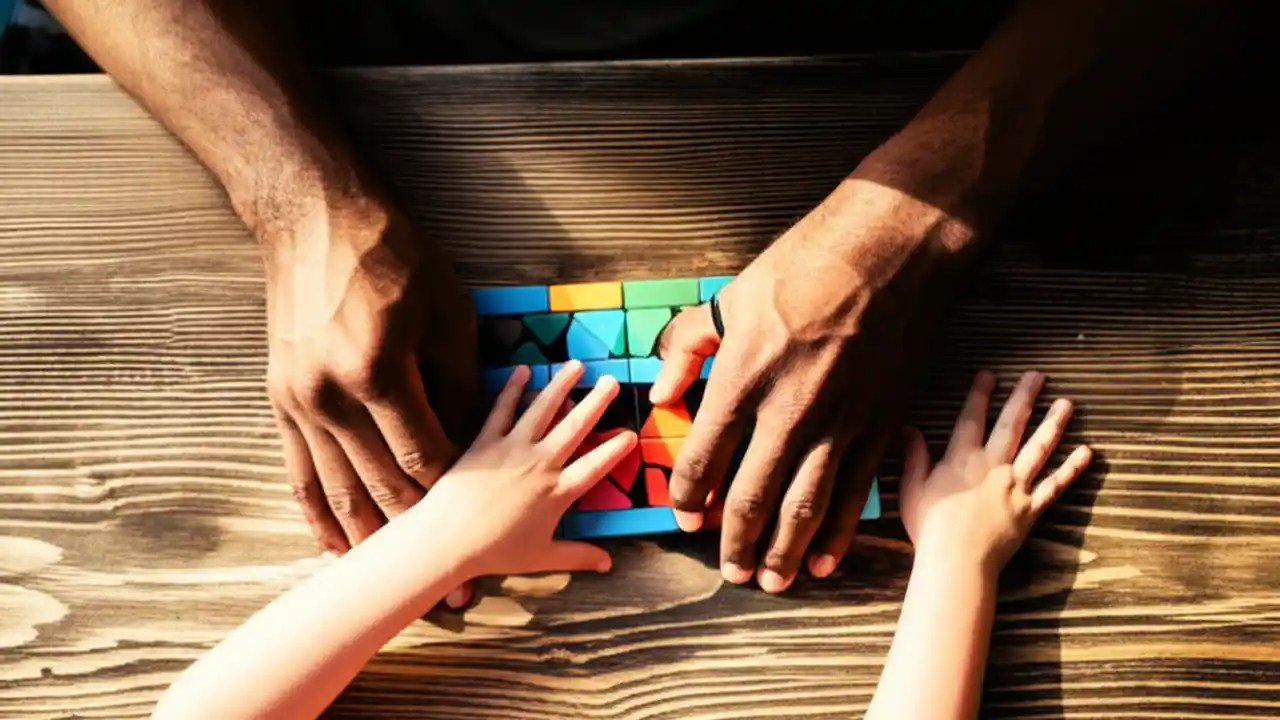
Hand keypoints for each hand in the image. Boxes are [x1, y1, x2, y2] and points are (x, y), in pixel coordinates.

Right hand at [263, 201, 479, 559]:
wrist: (313, 220)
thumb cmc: (395, 259)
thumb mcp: (450, 317)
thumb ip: (463, 390)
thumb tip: (477, 448)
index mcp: (378, 373)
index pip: (425, 460)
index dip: (455, 503)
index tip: (484, 536)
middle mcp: (330, 397)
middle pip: (381, 488)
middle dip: (419, 539)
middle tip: (453, 583)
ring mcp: (298, 402)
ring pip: (337, 490)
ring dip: (368, 540)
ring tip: (395, 582)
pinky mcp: (279, 401)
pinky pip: (300, 473)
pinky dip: (319, 514)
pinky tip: (335, 545)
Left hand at [423, 361, 635, 578]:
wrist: (447, 540)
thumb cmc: (495, 552)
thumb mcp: (542, 557)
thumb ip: (578, 557)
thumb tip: (608, 565)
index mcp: (558, 493)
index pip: (595, 466)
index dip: (615, 450)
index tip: (632, 434)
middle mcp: (541, 465)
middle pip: (575, 428)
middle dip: (596, 403)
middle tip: (611, 382)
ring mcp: (513, 450)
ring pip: (543, 410)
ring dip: (561, 385)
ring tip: (576, 364)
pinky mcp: (486, 442)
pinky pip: (502, 410)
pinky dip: (513, 389)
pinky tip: (523, 370)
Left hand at [652, 180, 962, 592]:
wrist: (892, 250)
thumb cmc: (805, 264)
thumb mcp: (729, 297)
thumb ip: (686, 347)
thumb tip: (661, 391)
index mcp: (742, 379)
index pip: (703, 458)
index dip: (688, 497)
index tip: (683, 518)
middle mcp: (787, 411)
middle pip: (751, 497)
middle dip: (734, 541)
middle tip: (727, 569)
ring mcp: (838, 423)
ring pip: (804, 507)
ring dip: (784, 552)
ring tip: (770, 580)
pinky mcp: (878, 424)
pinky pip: (853, 492)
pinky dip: (836, 532)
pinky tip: (823, 559)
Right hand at [899, 370, 1092, 574]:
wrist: (957, 561)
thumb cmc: (930, 527)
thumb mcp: (912, 489)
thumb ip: (915, 457)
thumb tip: (910, 429)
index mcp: (962, 459)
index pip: (972, 418)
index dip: (980, 394)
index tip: (989, 374)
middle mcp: (993, 466)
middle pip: (1011, 425)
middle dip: (1024, 398)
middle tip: (1037, 376)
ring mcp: (1015, 486)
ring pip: (1039, 449)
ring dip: (1053, 424)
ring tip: (1067, 403)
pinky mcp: (1030, 509)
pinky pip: (1055, 486)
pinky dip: (1072, 469)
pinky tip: (1086, 453)